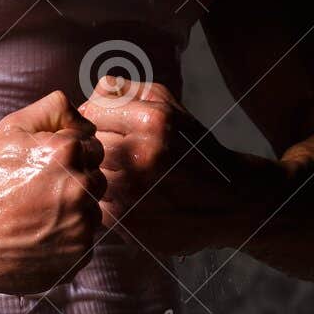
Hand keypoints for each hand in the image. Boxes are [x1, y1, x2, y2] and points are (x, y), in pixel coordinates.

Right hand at [0, 89, 106, 293]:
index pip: (92, 146)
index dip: (67, 156)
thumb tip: (85, 116)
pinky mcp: (80, 253)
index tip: (42, 169)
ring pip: (93, 210)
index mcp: (68, 152)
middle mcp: (81, 187)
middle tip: (39, 192)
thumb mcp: (10, 130)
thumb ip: (52, 109)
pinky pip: (86, 240)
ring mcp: (82, 224)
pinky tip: (41, 236)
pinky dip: (68, 239)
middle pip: (97, 178)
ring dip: (73, 211)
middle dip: (74, 182)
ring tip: (38, 215)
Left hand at [78, 75, 246, 256]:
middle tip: (115, 152)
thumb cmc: (193, 149)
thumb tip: (86, 97)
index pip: (91, 109)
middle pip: (85, 142)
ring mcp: (131, 192)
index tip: (108, 126)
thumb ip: (125, 92)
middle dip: (93, 145)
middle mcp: (141, 156)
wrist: (228, 201)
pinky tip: (128, 196)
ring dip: (98, 173)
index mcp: (153, 121)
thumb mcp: (169, 107)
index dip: (95, 117)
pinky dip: (105, 199)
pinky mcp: (126, 221)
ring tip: (124, 175)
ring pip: (87, 172)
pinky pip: (94, 201)